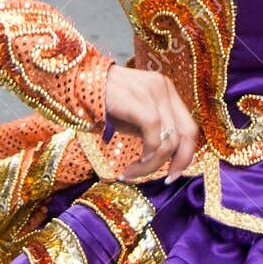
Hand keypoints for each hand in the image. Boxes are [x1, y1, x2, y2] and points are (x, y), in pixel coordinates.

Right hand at [104, 65, 200, 184]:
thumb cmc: (101, 105)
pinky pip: (154, 136)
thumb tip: (163, 159)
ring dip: (151, 165)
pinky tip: (130, 166)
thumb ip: (151, 132)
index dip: (186, 155)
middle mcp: (164, 88)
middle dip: (178, 163)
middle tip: (165, 180)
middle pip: (188, 134)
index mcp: (166, 92)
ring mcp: (153, 91)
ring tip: (131, 172)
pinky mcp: (138, 99)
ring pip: (169, 140)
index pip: (189, 128)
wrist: (73, 83)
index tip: (172, 174)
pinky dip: (147, 157)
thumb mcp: (132, 119)